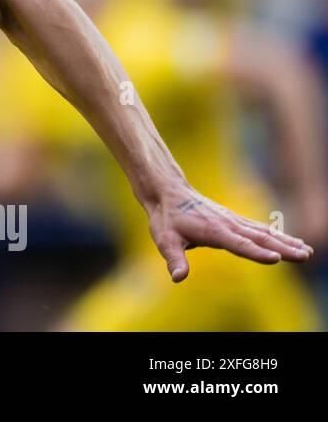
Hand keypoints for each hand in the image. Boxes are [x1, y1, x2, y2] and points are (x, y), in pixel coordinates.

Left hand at [145, 184, 313, 282]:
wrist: (168, 192)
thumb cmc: (165, 218)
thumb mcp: (164, 239)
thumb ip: (174, 259)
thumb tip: (178, 278)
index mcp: (213, 231)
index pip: (238, 244)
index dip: (256, 252)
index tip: (276, 259)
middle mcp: (228, 224)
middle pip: (259, 238)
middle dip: (283, 248)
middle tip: (305, 256)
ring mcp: (233, 220)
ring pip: (264, 232)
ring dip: (286, 242)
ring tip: (307, 251)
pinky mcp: (234, 220)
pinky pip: (259, 228)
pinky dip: (278, 235)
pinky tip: (292, 241)